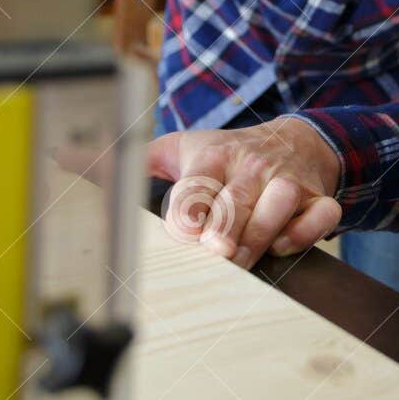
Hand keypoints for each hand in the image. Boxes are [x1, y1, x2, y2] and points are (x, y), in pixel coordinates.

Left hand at [146, 116, 342, 269]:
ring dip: (260, 235)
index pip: (200, 179)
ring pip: (279, 203)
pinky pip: (320, 215)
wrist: (293, 140)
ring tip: (241, 259)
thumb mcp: (180, 148)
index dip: (190, 206)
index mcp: (214, 155)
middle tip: (216, 251)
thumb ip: (136, 162)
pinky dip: (305, 232)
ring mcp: (287, 181)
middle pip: (238, 197)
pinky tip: (282, 244)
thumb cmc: (228, 154)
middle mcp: (252, 165)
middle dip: (226, 226)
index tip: (184, 230)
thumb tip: (78, 163)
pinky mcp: (317, 198)